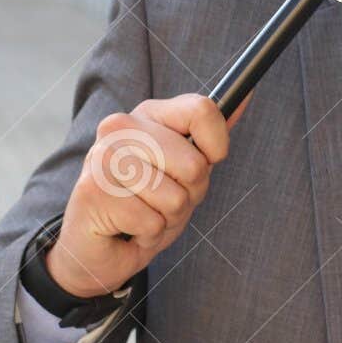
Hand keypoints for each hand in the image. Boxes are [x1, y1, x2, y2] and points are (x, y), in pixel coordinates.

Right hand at [46, 93, 247, 297]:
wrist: (96, 247)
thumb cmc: (144, 204)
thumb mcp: (183, 168)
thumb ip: (210, 136)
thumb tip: (246, 95)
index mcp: (146, 114)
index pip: (201, 110)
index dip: (216, 145)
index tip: (206, 161)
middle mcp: (120, 127)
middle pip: (195, 164)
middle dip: (190, 195)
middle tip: (162, 200)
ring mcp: (103, 158)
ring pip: (176, 199)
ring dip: (167, 220)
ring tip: (144, 215)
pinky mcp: (95, 192)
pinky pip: (153, 223)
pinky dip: (149, 236)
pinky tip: (128, 229)